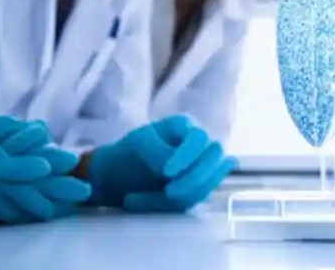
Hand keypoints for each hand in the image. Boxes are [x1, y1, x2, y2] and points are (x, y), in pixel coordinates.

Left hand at [86, 115, 234, 211]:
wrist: (121, 177)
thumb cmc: (130, 152)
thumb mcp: (138, 143)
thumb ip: (155, 150)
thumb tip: (170, 172)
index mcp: (186, 127)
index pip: (199, 138)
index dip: (187, 154)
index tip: (166, 172)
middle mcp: (202, 146)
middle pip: (214, 158)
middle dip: (193, 179)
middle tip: (168, 193)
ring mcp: (204, 170)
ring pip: (205, 186)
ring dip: (176, 198)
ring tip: (133, 200)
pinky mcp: (197, 192)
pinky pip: (192, 202)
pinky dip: (167, 206)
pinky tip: (139, 203)